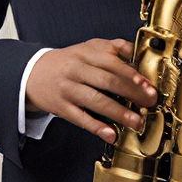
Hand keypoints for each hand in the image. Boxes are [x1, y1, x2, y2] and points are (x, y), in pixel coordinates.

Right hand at [25, 38, 157, 142]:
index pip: (110, 61)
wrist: (32, 73)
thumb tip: (136, 54)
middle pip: (106, 81)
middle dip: (131, 93)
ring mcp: (68, 89)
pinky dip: (97, 127)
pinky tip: (111, 134)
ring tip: (136, 121)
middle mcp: (76, 70)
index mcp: (85, 54)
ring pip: (95, 101)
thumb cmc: (66, 61)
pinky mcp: (61, 107)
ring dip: (119, 113)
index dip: (130, 73)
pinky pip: (80, 118)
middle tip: (149, 102)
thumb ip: (112, 48)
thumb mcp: (87, 48)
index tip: (147, 83)